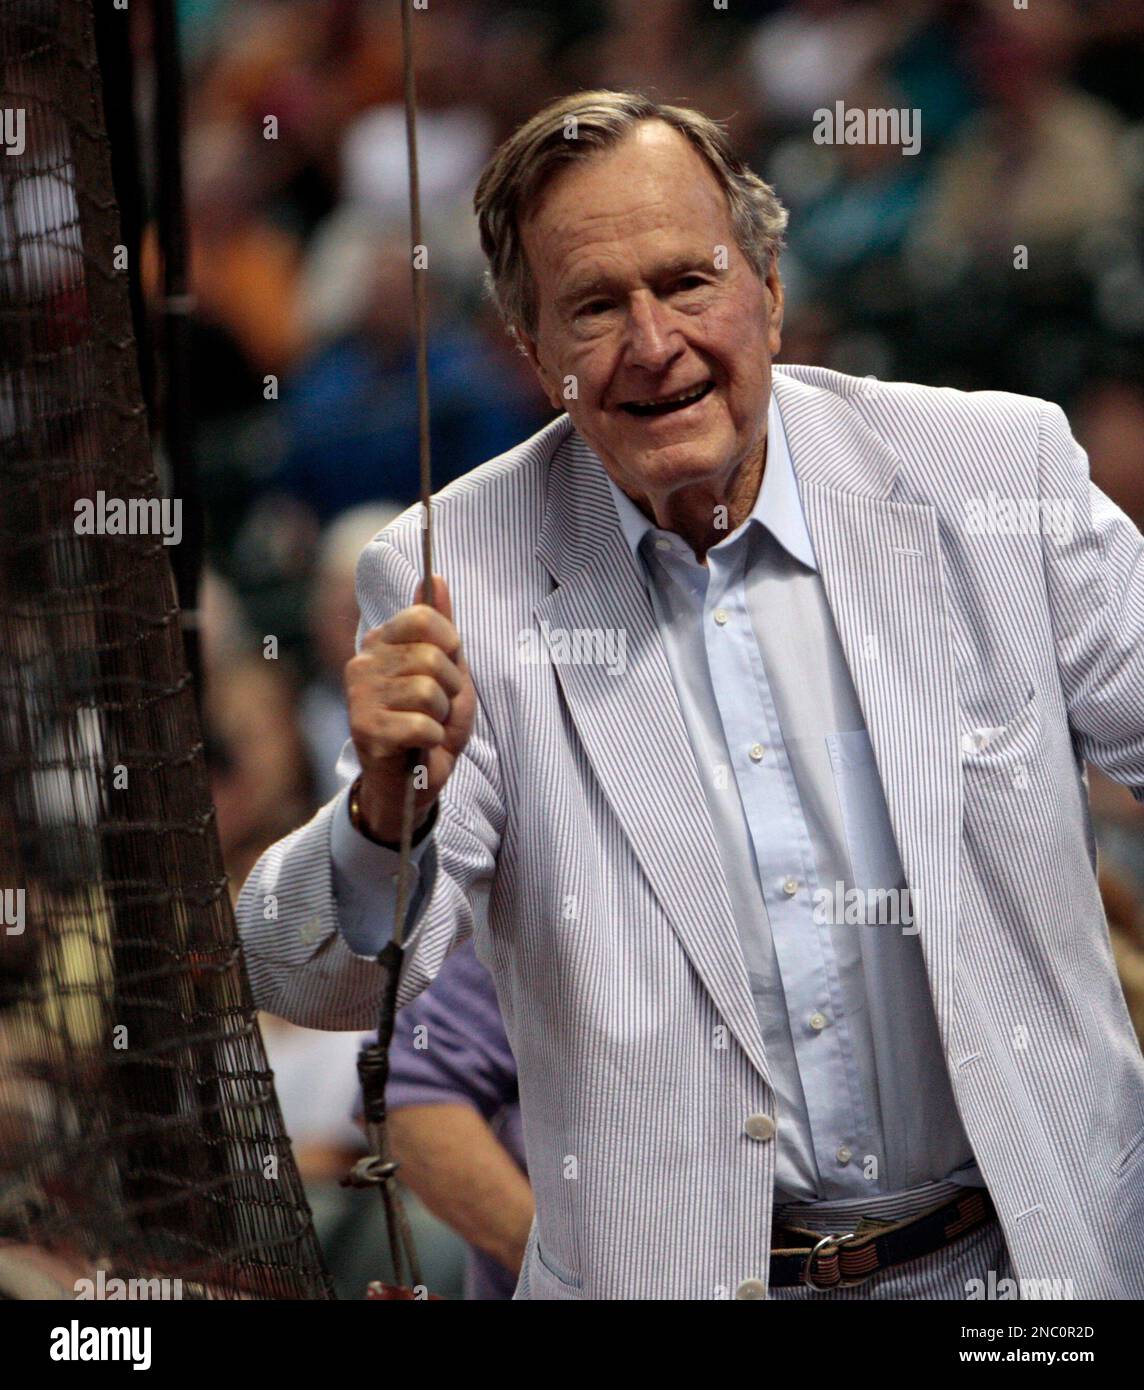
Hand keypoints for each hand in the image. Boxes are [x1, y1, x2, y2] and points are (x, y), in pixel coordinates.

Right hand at [345, 575, 474, 842]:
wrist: (414, 782)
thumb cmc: (432, 723)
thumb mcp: (449, 670)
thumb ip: (442, 626)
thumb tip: (433, 576)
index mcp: (382, 642)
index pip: (422, 617)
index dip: (449, 642)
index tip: (449, 664)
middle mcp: (363, 663)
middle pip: (430, 656)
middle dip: (451, 687)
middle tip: (439, 707)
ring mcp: (360, 696)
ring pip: (428, 691)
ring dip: (442, 715)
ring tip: (429, 726)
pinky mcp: (365, 730)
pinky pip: (422, 723)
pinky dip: (434, 738)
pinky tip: (421, 744)